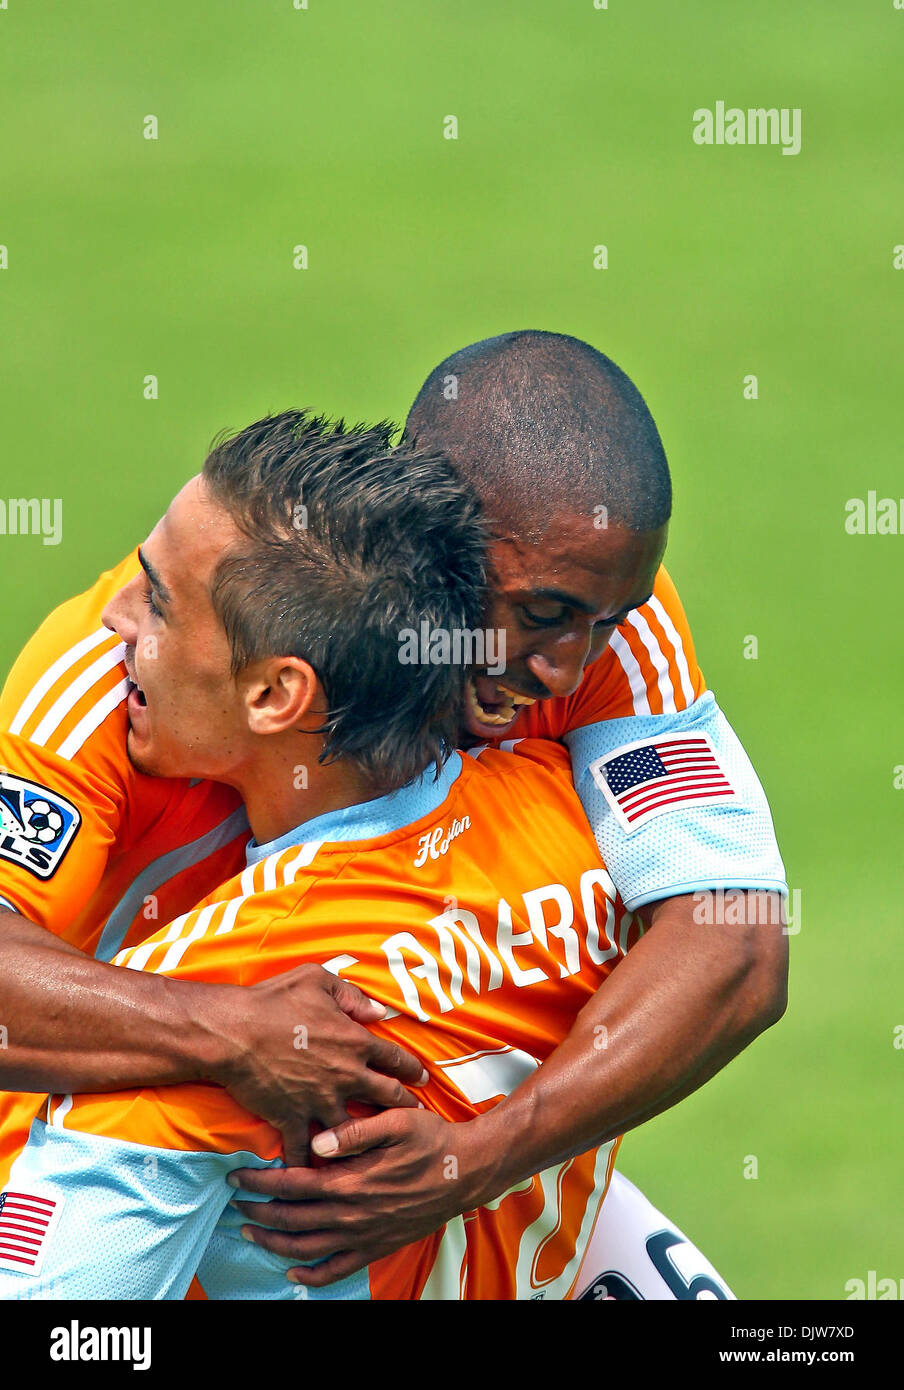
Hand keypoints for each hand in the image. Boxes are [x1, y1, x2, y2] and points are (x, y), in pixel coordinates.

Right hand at [210, 965, 426, 1164]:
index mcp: (355, 1041)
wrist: (233, 1033)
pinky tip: (317, 1177)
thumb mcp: (317, 980)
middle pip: (386, 1096)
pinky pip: (306, 1150)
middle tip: (415, 1114)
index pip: (395, 1058)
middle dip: (404, 1106)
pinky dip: (311, 1164)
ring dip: (365, 1141)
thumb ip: (352, 996)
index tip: (423, 1078)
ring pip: (354, 1130)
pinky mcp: (293, 1119)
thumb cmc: (273, 1000)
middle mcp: (345, 1075)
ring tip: (376, 1152)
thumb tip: (378, 1010)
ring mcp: (320, 1101)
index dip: (412, 1069)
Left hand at [229, 1108, 499, 1286]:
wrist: (465, 1173)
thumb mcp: (396, 1121)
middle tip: (235, 1202)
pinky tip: (292, 1273)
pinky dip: (310, 1277)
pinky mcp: (376, 1248)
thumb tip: (315, 1142)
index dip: (261, 1182)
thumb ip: (354, 1132)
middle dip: (257, 1211)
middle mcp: (352, 1214)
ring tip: (251, 1232)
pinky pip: (336, 1271)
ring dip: (273, 1242)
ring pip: (305, 1248)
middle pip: (291, 1218)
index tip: (238, 1175)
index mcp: (351, 1181)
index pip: (293, 1184)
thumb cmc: (430, 1140)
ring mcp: (363, 1236)